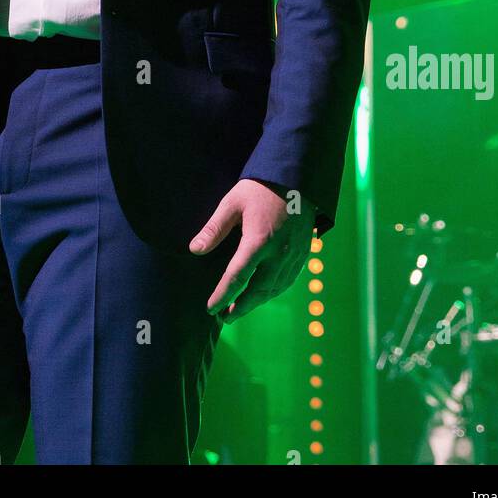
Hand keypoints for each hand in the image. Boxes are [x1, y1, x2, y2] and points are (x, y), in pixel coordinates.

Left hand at [189, 178, 315, 323]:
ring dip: (256, 303)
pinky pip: (288, 281)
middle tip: (224, 318)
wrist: (298, 179)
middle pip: (257, 291)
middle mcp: (278, 254)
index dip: (223, 295)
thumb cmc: (260, 188)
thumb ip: (214, 229)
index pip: (237, 277)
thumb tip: (195, 250)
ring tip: (240, 310)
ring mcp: (293, 256)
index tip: (211, 308)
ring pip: (274, 289)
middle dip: (240, 307)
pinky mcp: (303, 254)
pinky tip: (264, 295)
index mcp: (258, 241)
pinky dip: (273, 293)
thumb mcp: (232, 203)